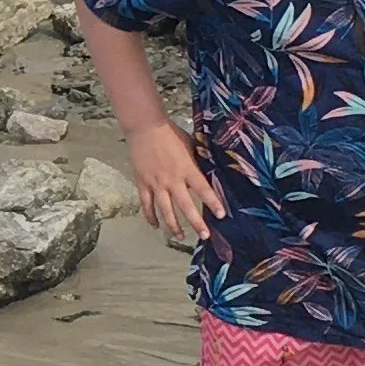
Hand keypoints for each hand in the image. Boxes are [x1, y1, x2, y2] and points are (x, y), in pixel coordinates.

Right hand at [125, 119, 225, 242]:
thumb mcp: (189, 146)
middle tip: (205, 235)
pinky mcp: (143, 184)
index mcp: (187, 169)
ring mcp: (156, 184)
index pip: (203, 190)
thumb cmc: (170, 134)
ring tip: (180, 236)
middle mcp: (172, 180)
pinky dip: (150, 217)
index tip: (221, 215)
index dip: (213, 203)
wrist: (145, 128)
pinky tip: (156, 226)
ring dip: (173, 226)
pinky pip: (146, 205)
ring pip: (165, 211)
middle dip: (196, 223)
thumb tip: (205, 172)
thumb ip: (196, 162)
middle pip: (186, 207)